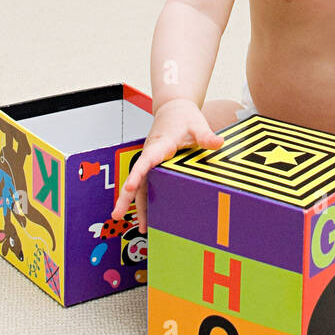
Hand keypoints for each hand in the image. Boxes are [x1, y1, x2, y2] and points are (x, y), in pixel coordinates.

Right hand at [111, 98, 223, 231]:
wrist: (174, 109)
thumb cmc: (184, 116)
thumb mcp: (197, 123)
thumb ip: (206, 135)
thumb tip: (217, 143)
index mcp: (160, 145)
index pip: (146, 161)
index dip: (137, 174)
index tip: (129, 187)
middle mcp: (151, 155)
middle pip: (136, 178)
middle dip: (126, 197)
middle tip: (117, 214)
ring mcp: (150, 162)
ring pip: (140, 185)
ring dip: (134, 204)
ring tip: (133, 224)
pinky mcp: (154, 166)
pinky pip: (146, 185)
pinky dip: (144, 200)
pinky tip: (146, 216)